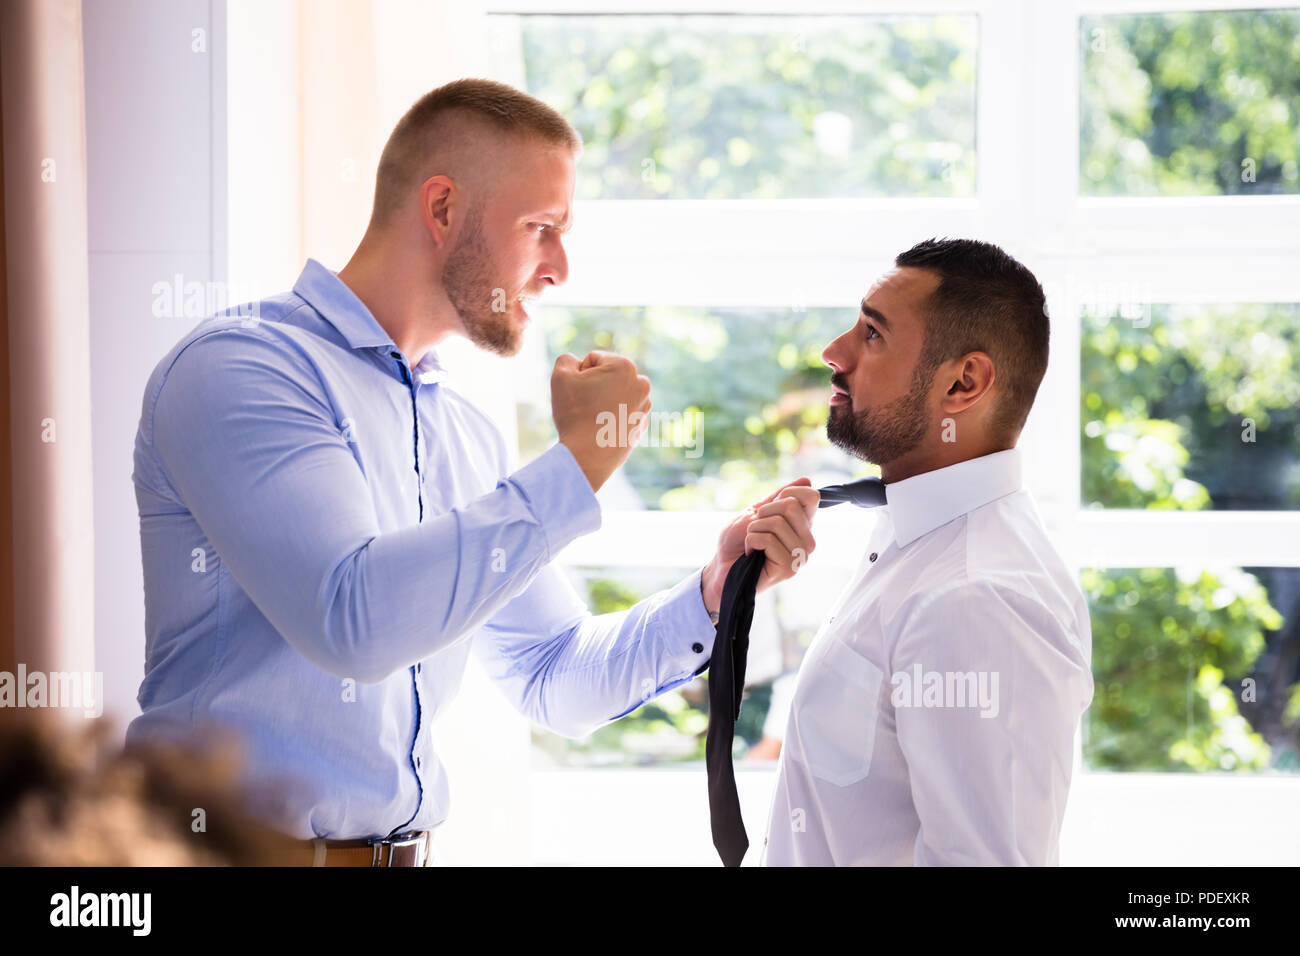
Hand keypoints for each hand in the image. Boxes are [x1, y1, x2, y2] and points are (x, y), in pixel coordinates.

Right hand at [551, 350, 651, 492]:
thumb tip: (578, 363)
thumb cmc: (574, 414)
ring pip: (616, 393)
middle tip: (585, 406)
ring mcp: (645, 406)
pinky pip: (622, 412)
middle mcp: (642, 383)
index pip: (593, 359)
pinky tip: (602, 428)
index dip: (579, 375)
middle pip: (608, 376)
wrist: (586, 457)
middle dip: (594, 386)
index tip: (578, 393)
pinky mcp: (642, 424)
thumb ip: (567, 359)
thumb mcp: (561, 376)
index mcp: (625, 367)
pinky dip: (612, 416)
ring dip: (604, 400)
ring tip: (593, 418)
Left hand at [700, 477, 819, 612]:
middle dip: (763, 513)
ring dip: (753, 530)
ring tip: (751, 544)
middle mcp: (807, 541)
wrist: (721, 569)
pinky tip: (750, 555)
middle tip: (754, 529)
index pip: (811, 497)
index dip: (786, 494)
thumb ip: (779, 497)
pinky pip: (767, 540)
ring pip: (776, 523)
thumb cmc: (736, 542)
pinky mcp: (788, 568)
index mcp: (802, 526)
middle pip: (791, 505)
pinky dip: (750, 542)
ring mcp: (800, 556)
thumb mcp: (756, 512)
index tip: (767, 510)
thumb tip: (807, 479)